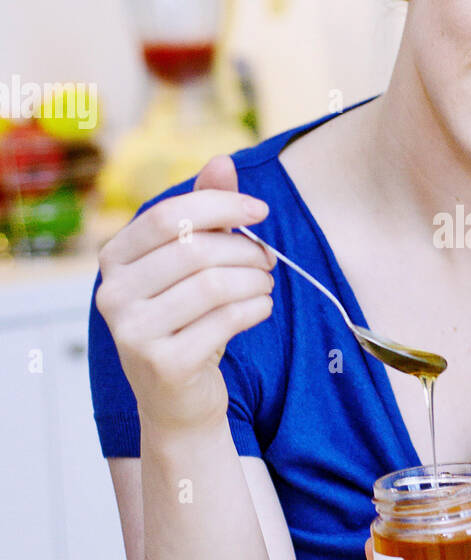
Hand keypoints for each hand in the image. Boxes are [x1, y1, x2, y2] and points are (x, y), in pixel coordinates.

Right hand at [95, 154, 276, 434]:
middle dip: (245, 251)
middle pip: (194, 250)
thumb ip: (204, 212)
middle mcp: (112, 294)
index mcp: (114, 259)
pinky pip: (226, 320)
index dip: (220, 206)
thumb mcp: (192, 264)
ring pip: (215, 284)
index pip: (168, 215)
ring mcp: (133, 332)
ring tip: (264, 286)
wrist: (177, 399)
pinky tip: (259, 310)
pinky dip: (256, 309)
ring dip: (255, 281)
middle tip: (267, 261)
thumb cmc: (187, 319)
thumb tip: (222, 160)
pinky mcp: (163, 363)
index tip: (260, 211)